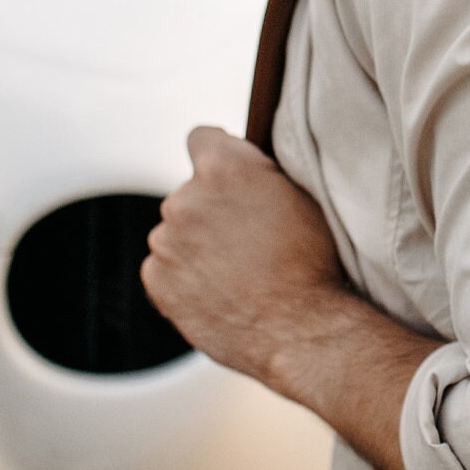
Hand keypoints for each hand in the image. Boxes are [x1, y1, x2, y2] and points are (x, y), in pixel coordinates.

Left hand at [144, 128, 438, 469]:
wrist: (303, 330)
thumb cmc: (313, 265)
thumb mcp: (301, 196)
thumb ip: (259, 174)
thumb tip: (242, 169)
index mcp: (223, 169)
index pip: (201, 139)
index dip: (217, 156)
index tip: (228, 178)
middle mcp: (185, 199)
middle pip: (190, 194)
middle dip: (212, 212)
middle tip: (248, 242)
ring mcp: (166, 242)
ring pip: (176, 235)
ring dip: (197, 248)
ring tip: (238, 275)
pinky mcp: (157, 281)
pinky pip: (164, 270)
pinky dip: (184, 279)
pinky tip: (220, 293)